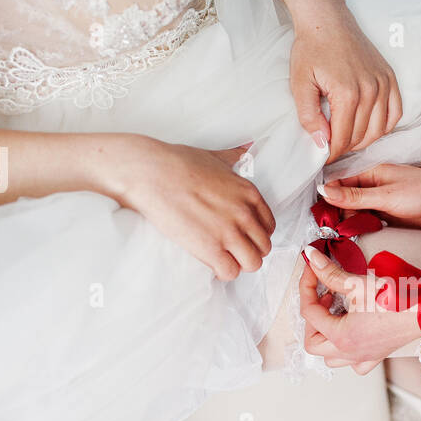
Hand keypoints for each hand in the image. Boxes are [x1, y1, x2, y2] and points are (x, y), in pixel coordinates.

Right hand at [114, 139, 275, 280]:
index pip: (269, 226)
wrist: (152, 174)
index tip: (244, 237)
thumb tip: (245, 148)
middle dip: (249, 251)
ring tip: (223, 259)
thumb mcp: (214, 157)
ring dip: (239, 264)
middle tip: (232, 250)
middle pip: (264, 247)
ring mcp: (229, 232)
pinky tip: (211, 264)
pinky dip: (222, 272)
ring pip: (252, 263)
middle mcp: (244, 214)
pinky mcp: (211, 248)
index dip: (256, 234)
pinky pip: (230, 272)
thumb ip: (233, 156)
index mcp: (248, 194)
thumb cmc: (177, 163)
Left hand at [290, 0, 401, 161]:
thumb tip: (321, 143)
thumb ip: (309, 116)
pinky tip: (369, 127)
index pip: (343, 138)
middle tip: (332, 147)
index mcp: (347, 93)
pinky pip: (395, 113)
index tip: (324, 156)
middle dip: (345, 147)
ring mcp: (383, 84)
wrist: (328, 20)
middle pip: (361, 137)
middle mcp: (371, 90)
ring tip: (347, 138)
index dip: (332, 152)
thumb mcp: (300, 83)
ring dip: (363, 140)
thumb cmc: (311, 49)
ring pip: (379, 129)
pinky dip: (384, 126)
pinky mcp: (389, 78)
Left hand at [299, 246, 420, 373]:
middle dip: (312, 317)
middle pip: (312, 341)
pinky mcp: (376, 356)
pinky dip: (347, 353)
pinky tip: (352, 334)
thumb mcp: (357, 284)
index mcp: (341, 336)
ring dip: (326, 337)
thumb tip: (311, 257)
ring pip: (330, 357)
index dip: (307, 286)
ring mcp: (362, 357)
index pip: (309, 312)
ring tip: (334, 315)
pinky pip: (354, 364)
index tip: (313, 270)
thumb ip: (330, 272)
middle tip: (322, 296)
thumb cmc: (397, 299)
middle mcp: (349, 352)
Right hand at [319, 163, 420, 228]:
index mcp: (371, 173)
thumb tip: (324, 190)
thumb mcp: (386, 196)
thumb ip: (354, 196)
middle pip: (345, 199)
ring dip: (349, 223)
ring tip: (342, 236)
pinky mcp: (390, 216)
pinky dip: (362, 229)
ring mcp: (382, 202)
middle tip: (330, 231)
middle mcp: (374, 186)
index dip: (327, 197)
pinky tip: (357, 238)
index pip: (339, 182)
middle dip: (337, 214)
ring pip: (356, 212)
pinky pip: (369, 222)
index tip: (318, 214)